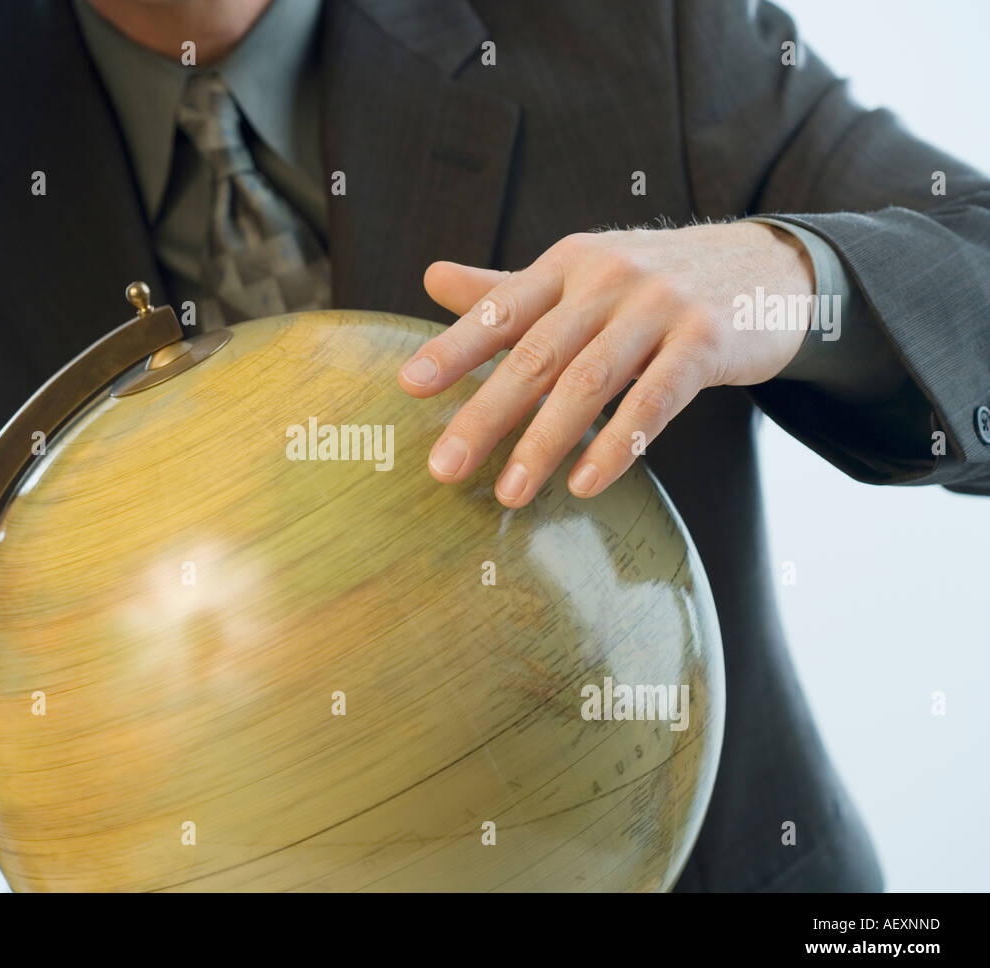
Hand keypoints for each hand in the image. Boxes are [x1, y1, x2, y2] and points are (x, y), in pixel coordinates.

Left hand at [399, 221, 813, 505]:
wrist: (768, 268)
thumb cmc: (653, 283)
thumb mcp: (579, 274)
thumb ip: (507, 289)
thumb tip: (429, 276)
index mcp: (567, 263)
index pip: (501, 309)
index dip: (453, 348)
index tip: (409, 386)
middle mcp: (608, 279)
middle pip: (535, 355)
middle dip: (486, 416)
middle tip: (444, 469)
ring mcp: (660, 308)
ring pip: (589, 383)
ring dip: (544, 444)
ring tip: (510, 494)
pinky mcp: (706, 342)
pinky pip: (654, 401)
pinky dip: (618, 445)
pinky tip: (587, 483)